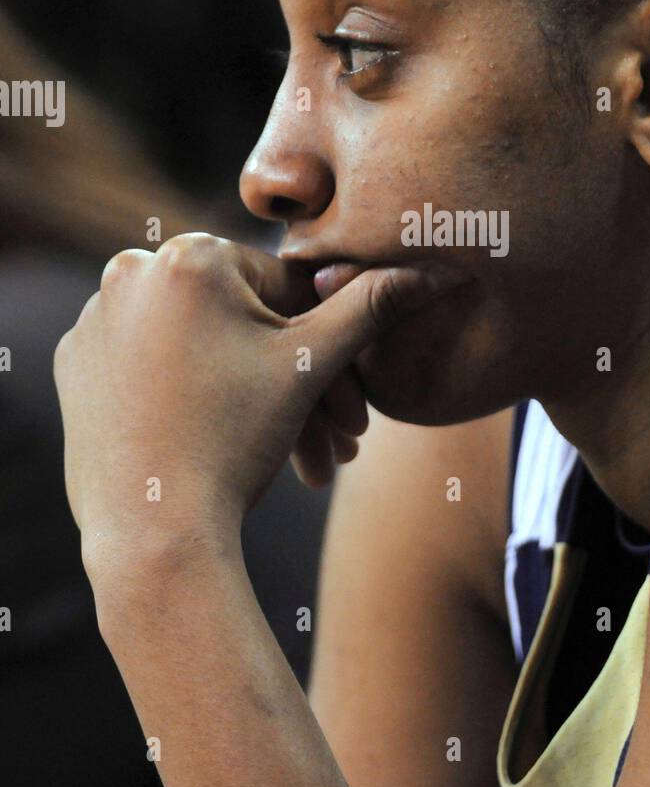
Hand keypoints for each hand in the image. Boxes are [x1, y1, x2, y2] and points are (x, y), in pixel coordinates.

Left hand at [54, 232, 461, 584]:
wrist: (151, 531)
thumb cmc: (236, 440)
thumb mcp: (314, 366)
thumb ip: (373, 307)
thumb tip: (436, 272)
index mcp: (189, 255)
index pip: (287, 292)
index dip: (328, 352)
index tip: (352, 409)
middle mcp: (130, 271)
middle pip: (241, 323)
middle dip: (296, 386)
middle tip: (336, 445)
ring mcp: (95, 319)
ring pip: (201, 346)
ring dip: (251, 393)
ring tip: (291, 457)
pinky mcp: (76, 364)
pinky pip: (154, 367)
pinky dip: (190, 394)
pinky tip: (219, 440)